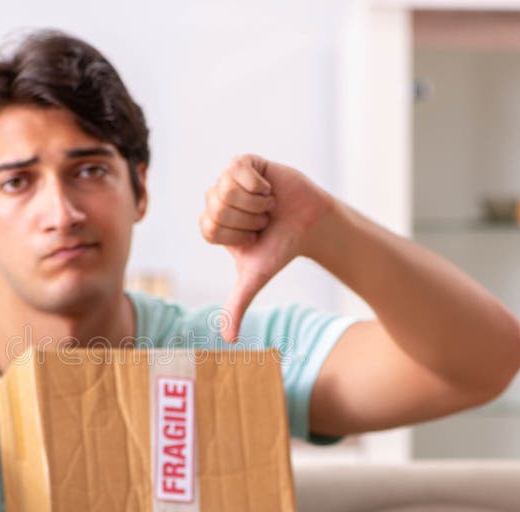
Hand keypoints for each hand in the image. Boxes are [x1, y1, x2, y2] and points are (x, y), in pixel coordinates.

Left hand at [200, 154, 332, 341]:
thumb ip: (236, 306)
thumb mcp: (255, 278)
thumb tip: (228, 340)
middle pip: (217, 207)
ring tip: (266, 206)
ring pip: (227, 189)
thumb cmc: (280, 249)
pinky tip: (268, 189)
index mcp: (212, 226)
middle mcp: (215, 201)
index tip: (253, 237)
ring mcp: (228, 180)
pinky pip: (238, 169)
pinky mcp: (244, 162)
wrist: (310, 225)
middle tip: (263, 221)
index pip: (209, 227)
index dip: (237, 234)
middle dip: (248, 219)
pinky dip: (258, 183)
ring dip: (255, 202)